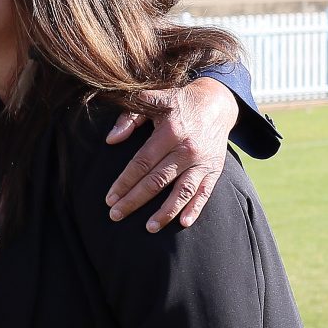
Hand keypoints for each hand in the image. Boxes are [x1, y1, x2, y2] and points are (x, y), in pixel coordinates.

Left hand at [104, 77, 237, 231]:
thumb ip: (129, 117)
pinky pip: (205, 192)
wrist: (217, 102)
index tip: (110, 198)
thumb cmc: (178, 103)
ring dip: (165, 212)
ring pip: (182, 191)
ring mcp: (202, 161)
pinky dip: (195, 208)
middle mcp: (187, 149)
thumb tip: (111, 140)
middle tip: (116, 215)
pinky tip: (183, 223)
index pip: (142, 162)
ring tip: (148, 228)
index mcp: (169, 131)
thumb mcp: (154, 100)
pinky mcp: (214, 169)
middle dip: (135, 200)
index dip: (125, 181)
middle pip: (157, 180)